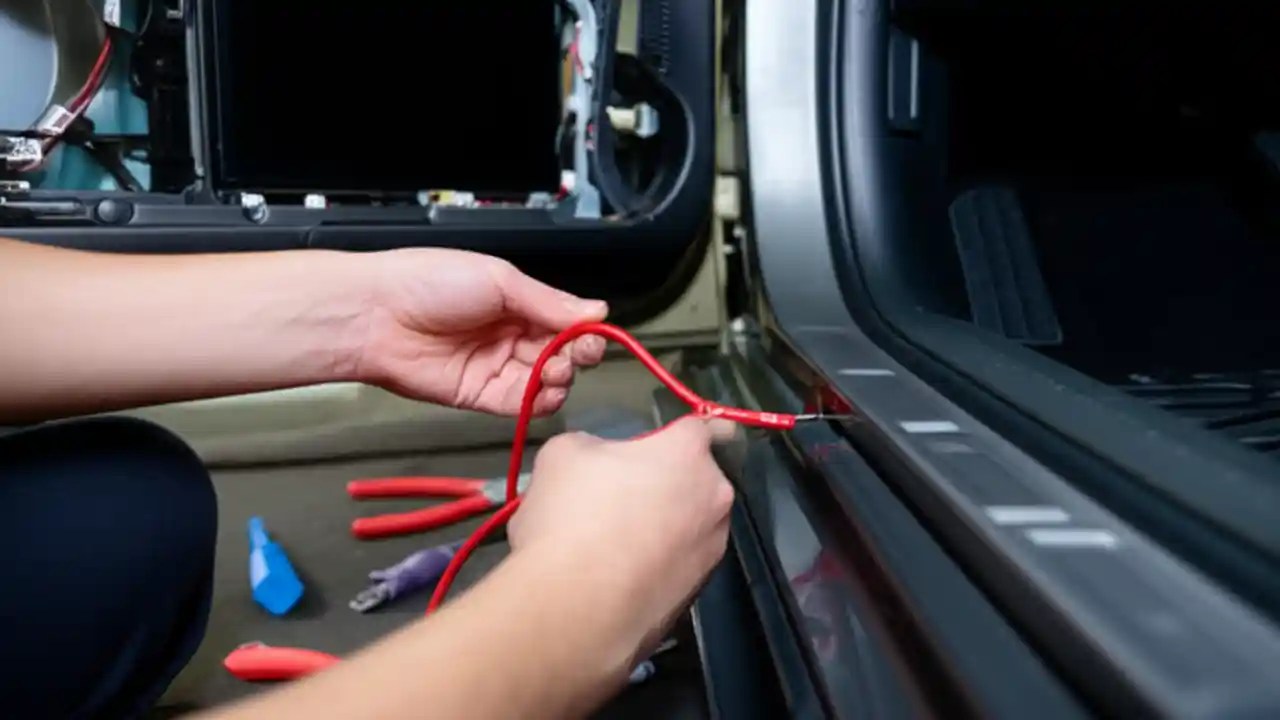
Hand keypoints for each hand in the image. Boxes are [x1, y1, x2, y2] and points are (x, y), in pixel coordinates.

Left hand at [355, 249, 608, 414]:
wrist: (376, 315)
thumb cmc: (428, 282)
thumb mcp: (499, 280)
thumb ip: (549, 301)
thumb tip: (597, 311)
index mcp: (518, 302)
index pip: (565, 322)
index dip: (584, 332)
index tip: (593, 336)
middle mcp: (511, 335)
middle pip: (562, 354)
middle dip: (576, 357)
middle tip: (578, 355)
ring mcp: (497, 367)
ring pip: (547, 382)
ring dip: (560, 379)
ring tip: (554, 371)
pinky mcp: (482, 396)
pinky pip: (521, 405)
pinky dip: (539, 402)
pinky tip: (545, 393)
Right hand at [508, 417, 736, 664]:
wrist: (576, 609)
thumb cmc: (571, 516)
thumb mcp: (562, 456)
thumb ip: (594, 447)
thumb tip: (601, 462)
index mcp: (688, 453)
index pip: (708, 426)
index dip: (685, 433)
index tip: (669, 443)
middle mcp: (714, 498)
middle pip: (697, 479)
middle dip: (668, 483)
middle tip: (622, 498)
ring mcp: (713, 549)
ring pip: (692, 524)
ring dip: (665, 526)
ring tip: (616, 546)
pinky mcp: (699, 593)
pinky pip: (681, 564)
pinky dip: (659, 565)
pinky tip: (621, 577)